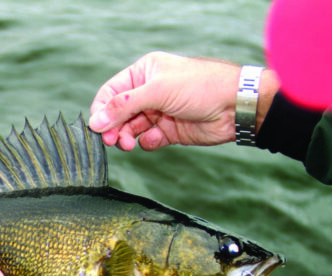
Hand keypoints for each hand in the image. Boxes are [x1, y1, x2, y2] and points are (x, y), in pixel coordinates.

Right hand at [89, 52, 277, 150]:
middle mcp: (149, 92)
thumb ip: (124, 106)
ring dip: (126, 138)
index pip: (111, 92)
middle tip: (112, 141)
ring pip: (130, 129)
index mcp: (144, 73)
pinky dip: (146, 142)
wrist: (235, 106)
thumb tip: (96, 121)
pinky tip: (154, 140)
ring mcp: (158, 112)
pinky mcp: (168, 130)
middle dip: (113, 128)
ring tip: (128, 145)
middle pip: (118, 113)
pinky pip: (147, 140)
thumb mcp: (158, 91)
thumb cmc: (200, 87)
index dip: (102, 110)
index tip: (97, 128)